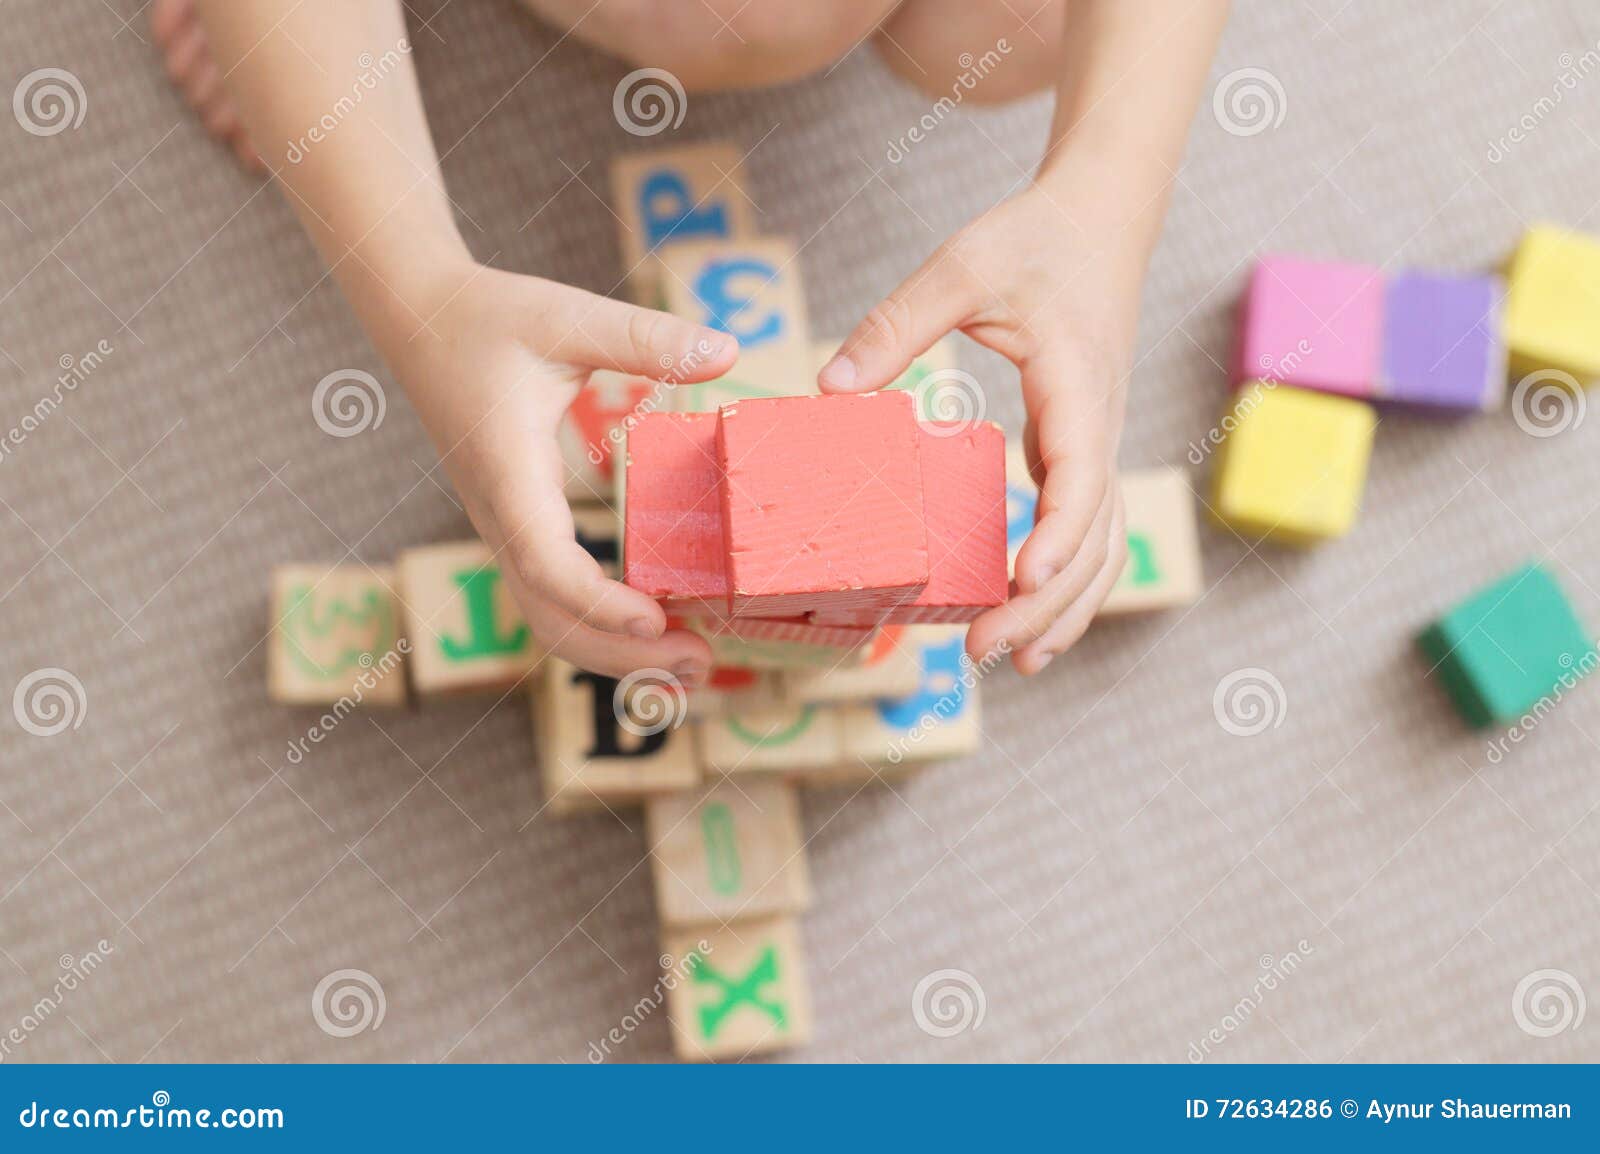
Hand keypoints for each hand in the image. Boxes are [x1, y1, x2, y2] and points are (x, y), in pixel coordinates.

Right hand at [370, 254, 736, 681]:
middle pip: (547, 616)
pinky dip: (600, 626)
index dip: (597, 600)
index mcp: (508, 469)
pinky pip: (551, 597)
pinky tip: (655, 630)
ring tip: (689, 664)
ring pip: (547, 618)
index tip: (654, 620)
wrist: (422, 320)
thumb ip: (645, 336)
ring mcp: (504, 528)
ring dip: (613, 652)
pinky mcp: (516, 528)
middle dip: (619, 652)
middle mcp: (499, 513)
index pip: (542, 560)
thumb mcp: (570, 314)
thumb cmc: (493, 316)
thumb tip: (728, 350)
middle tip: (699, 663)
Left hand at [819, 183, 1143, 673]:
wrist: (1102, 217)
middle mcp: (1099, 425)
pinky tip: (1027, 613)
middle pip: (1094, 534)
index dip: (1057, 535)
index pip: (1081, 476)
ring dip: (1066, 606)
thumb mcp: (961, 268)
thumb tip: (828, 386)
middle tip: (985, 650)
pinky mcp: (1079, 445)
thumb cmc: (1034, 238)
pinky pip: (1086, 526)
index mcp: (1077, 384)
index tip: (1023, 582)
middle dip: (1048, 602)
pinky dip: (1066, 577)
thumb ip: (894, 323)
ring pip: (1101, 542)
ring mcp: (1096, 440)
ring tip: (1014, 660)